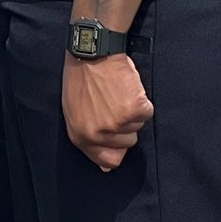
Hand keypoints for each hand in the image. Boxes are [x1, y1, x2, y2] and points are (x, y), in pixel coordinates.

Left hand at [62, 53, 152, 171]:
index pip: (108, 160)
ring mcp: (117, 123)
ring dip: (131, 111)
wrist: (92, 53)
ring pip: (137, 127)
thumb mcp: (74, 112)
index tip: (117, 136)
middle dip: (123, 125)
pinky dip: (141, 100)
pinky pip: (146, 113)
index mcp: (81, 136)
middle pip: (127, 143)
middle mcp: (99, 134)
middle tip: (111, 102)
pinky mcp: (134, 110)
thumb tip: (106, 168)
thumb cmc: (81, 80)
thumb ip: (88, 140)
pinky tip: (126, 88)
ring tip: (116, 93)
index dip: (116, 150)